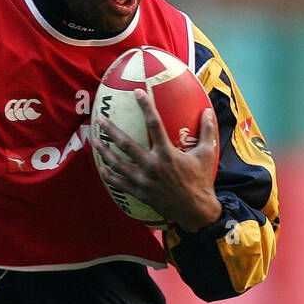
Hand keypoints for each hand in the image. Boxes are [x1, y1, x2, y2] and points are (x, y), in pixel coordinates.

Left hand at [92, 90, 221, 231]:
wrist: (195, 211)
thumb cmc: (201, 180)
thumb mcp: (206, 154)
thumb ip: (207, 131)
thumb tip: (208, 111)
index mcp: (167, 154)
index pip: (154, 124)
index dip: (146, 106)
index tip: (138, 92)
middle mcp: (152, 166)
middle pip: (126, 144)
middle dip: (111, 130)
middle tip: (100, 119)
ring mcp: (143, 181)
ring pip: (118, 164)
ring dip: (104, 151)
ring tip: (95, 140)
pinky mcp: (139, 193)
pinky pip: (119, 183)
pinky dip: (109, 175)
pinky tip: (102, 167)